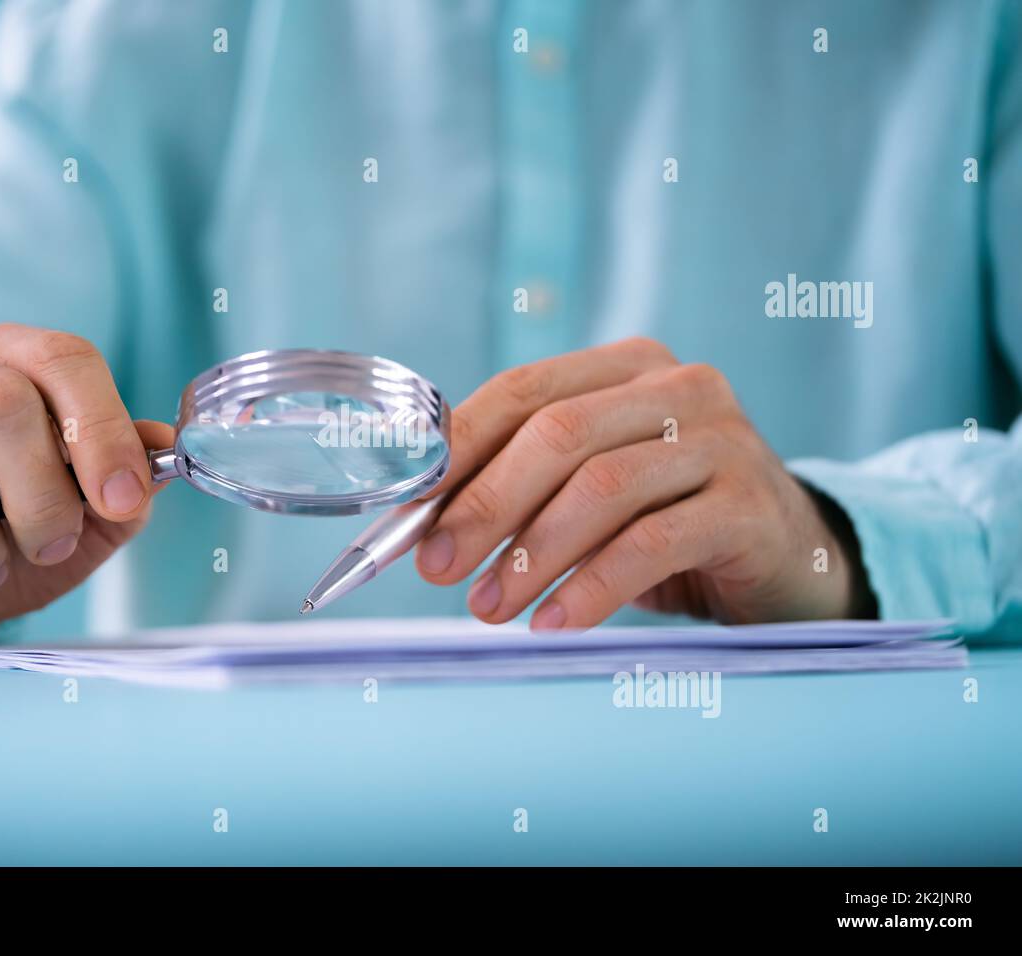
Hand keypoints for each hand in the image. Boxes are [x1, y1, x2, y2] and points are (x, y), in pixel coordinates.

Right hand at [0, 324, 173, 647]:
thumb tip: (163, 447)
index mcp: (10, 366)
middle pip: (0, 400)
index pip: (63, 358)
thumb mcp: (90, 520)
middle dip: (42, 491)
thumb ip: (128, 480)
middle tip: (54, 545)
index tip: (120, 499)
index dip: (100, 428)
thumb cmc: (12, 541)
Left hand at [415, 338, 874, 628]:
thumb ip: (525, 491)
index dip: (456, 452)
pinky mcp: (749, 503)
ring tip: (488, 607)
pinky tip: (554, 622)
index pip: (521, 392)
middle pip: (557, 433)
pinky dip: (592, 586)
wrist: (791, 561)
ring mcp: (722, 439)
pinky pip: (652, 543)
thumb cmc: (671, 524)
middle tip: (435, 567)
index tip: (406, 514)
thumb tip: (423, 527)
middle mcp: (677, 387)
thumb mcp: (595, 495)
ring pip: (602, 486)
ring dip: (530, 553)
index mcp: (625, 367)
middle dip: (484, 504)